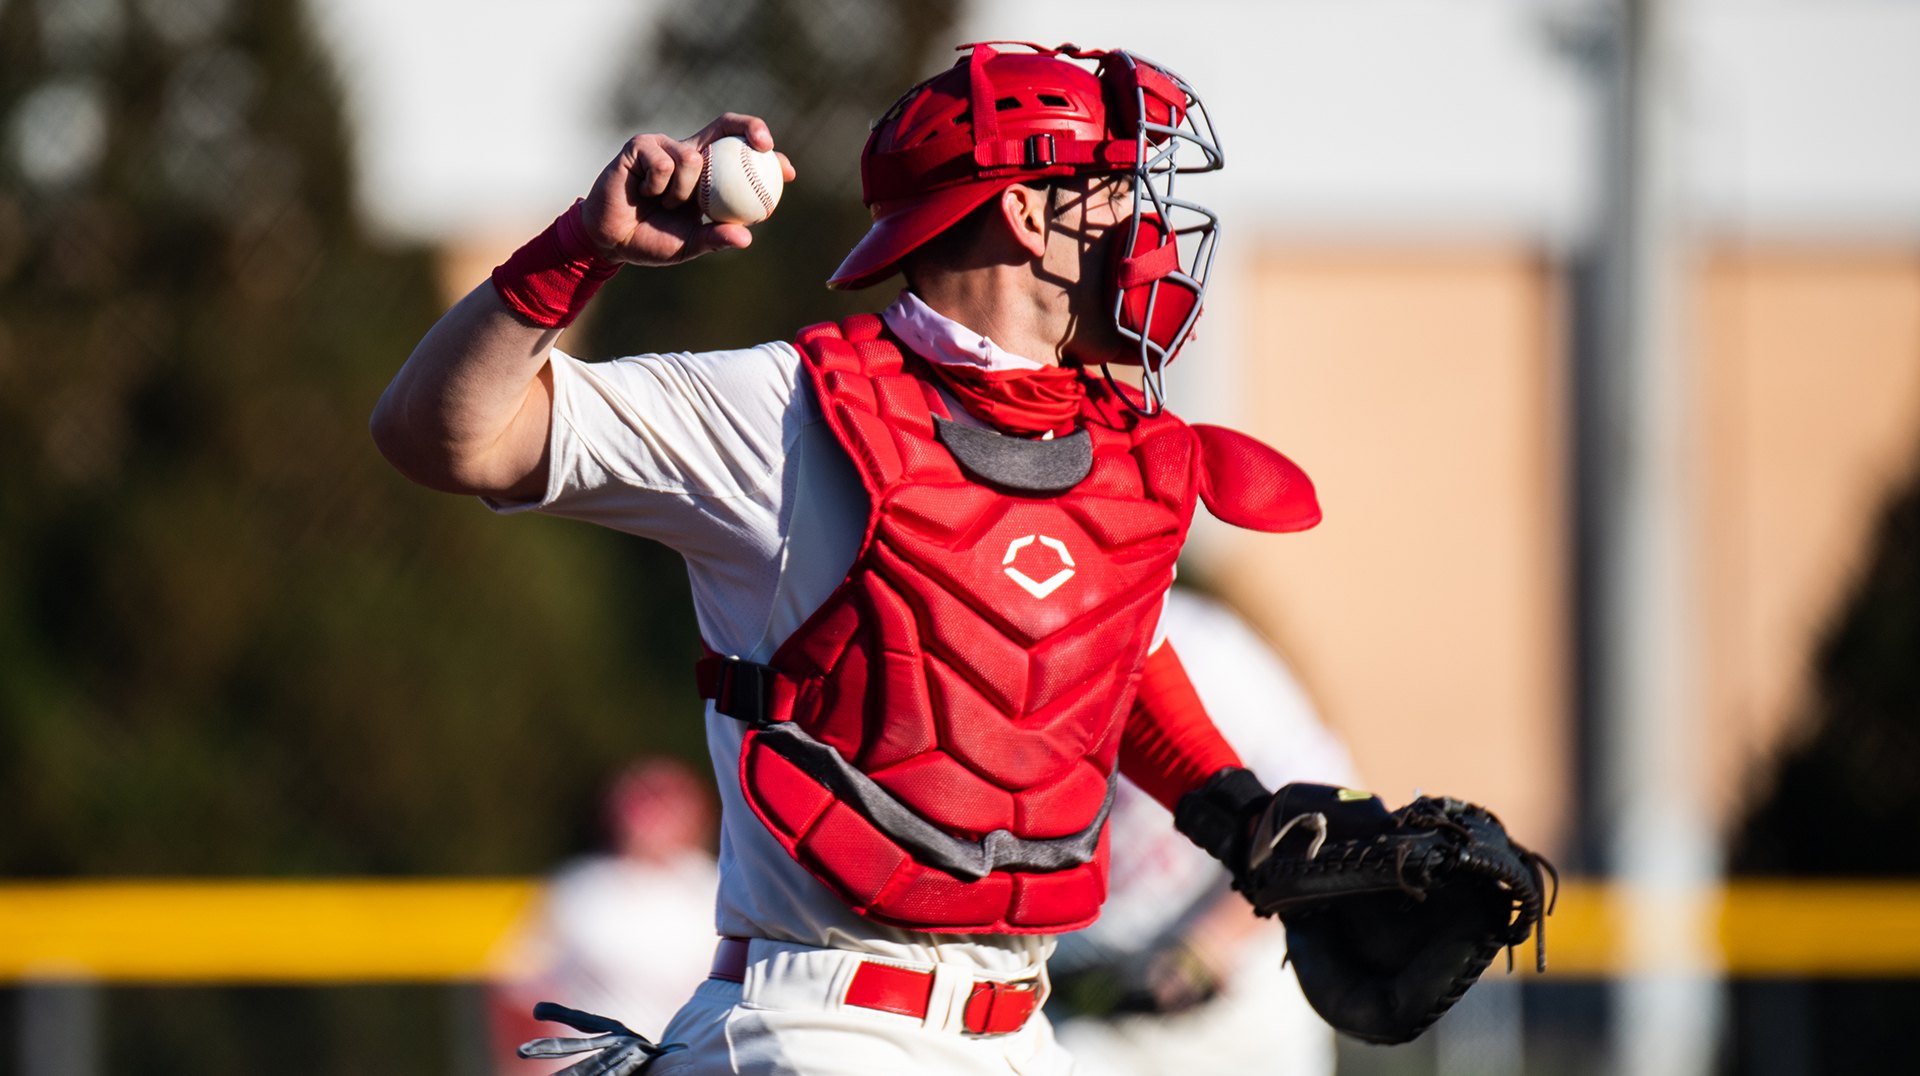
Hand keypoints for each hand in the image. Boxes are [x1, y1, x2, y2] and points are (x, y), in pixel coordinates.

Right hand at [579, 113, 796, 265]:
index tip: (788, 172)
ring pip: (691, 157)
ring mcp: (663, 146)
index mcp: (706, 173)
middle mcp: (688, 152)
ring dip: (683, 189)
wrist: (609, 239)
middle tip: (765, 145)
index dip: (767, 157)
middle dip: (750, 127)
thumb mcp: (690, 244)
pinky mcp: (639, 146)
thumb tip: (747, 238)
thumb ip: (715, 237)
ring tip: (666, 205)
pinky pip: (663, 162)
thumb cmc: (651, 240)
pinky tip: (647, 194)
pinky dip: (660, 185)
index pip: (740, 154)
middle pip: (725, 126)